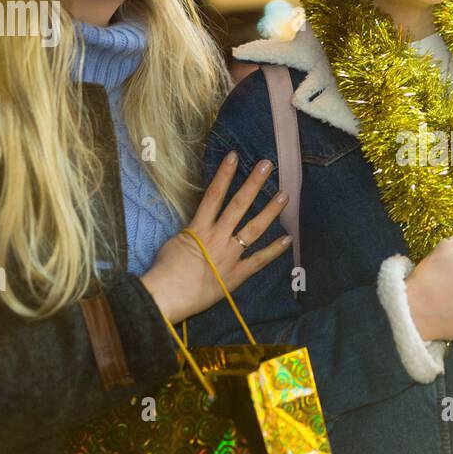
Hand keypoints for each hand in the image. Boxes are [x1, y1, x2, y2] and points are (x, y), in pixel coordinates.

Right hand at [140, 152, 291, 322]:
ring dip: (270, 211)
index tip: (234, 156)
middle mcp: (217, 238)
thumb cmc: (164, 270)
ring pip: (254, 229)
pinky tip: (288, 238)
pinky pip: (259, 260)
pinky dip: (274, 250)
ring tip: (284, 195)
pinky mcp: (237, 274)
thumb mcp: (175, 241)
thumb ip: (192, 230)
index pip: (214, 195)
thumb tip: (201, 223)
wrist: (166, 297)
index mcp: (199, 228)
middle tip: (266, 165)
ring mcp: (230, 256)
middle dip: (253, 184)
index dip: (224, 174)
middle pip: (238, 205)